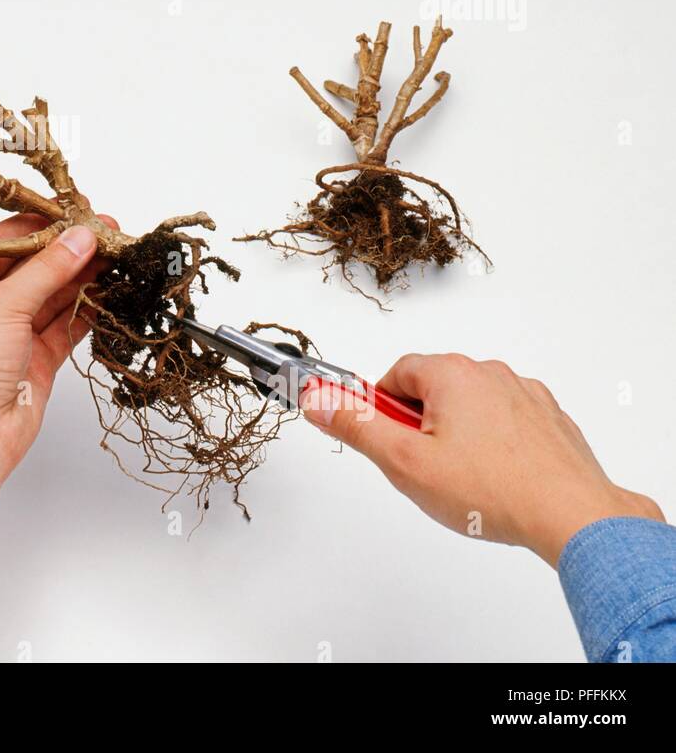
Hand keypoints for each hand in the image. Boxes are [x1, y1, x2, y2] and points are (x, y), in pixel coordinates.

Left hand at [0, 214, 110, 533]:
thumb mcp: (2, 306)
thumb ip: (47, 270)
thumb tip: (80, 237)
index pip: (7, 240)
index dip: (44, 223)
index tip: (78, 211)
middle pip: (36, 266)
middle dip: (71, 249)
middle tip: (107, 231)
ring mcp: (14, 332)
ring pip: (56, 293)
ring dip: (85, 275)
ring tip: (117, 254)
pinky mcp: (39, 357)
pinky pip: (68, 323)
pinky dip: (90, 306)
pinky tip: (111, 288)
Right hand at [301, 353, 664, 565]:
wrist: (573, 516)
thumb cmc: (493, 490)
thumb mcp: (404, 462)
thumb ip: (356, 425)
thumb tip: (316, 398)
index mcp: (451, 373)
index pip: (395, 373)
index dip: (380, 407)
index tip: (379, 435)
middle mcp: (489, 373)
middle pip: (432, 388)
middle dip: (418, 423)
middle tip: (419, 465)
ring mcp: (524, 395)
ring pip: (469, 406)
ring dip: (456, 433)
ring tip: (460, 479)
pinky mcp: (549, 420)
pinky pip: (505, 421)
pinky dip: (493, 443)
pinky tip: (493, 479)